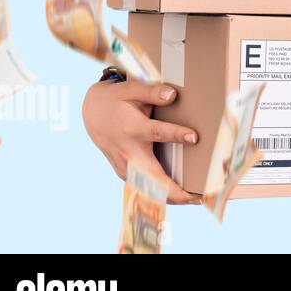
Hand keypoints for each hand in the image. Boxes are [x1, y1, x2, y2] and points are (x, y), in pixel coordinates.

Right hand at [82, 78, 201, 204]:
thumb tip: (173, 94)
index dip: (175, 134)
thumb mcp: (131, 90)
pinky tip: (181, 198)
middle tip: (198, 197)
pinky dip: (161, 195)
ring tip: (197, 200)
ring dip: (171, 197)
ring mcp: (125, 165)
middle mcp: (128, 151)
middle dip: (174, 189)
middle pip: (151, 176)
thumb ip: (152, 92)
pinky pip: (144, 188)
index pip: (156, 132)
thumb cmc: (116, 101)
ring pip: (148, 188)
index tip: (194, 137)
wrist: (92, 114)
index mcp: (132, 128)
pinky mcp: (125, 172)